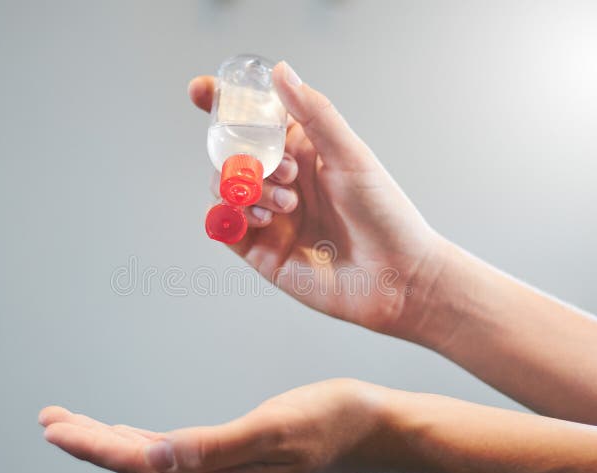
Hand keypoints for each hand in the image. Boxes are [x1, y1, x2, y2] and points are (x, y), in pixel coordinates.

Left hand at [39, 379, 425, 472]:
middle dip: (92, 445)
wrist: (377, 429)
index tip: (54, 427)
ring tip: (77, 427)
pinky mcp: (238, 466)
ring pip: (154, 463)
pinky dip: (146, 444)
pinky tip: (135, 436)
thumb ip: (213, 447)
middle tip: (50, 421)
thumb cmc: (334, 420)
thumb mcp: (274, 429)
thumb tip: (155, 456)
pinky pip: (176, 458)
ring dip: (114, 445)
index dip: (93, 446)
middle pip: (139, 467)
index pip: (140, 465)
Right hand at [191, 61, 445, 337]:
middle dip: (242, 155)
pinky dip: (230, 217)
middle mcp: (282, 181)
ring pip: (225, 188)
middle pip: (231, 154)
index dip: (224, 104)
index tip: (200, 90)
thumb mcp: (350, 155)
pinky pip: (224, 227)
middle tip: (285, 173)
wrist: (396, 276)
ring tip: (287, 203)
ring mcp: (269, 216)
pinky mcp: (260, 251)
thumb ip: (314, 114)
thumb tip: (281, 71)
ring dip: (246, 188)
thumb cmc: (384, 213)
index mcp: (302, 151)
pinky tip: (260, 219)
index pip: (254, 120)